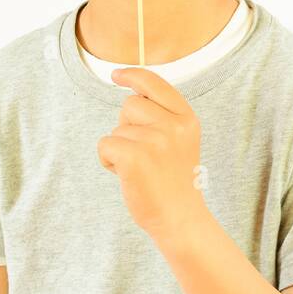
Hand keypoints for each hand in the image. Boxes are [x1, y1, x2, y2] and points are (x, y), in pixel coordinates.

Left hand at [96, 66, 210, 243]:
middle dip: (128, 125)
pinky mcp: (135, 157)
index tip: (116, 75)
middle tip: (145, 154)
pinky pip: (105, 144)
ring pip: (117, 127)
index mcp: (187, 118)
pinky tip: (127, 176)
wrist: (180, 218)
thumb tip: (131, 93)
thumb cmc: (173, 180)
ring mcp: (155, 141)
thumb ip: (163, 116)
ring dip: (120, 146)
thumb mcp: (180, 140)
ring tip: (140, 168)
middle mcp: (174, 125)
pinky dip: (108, 160)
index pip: (155, 84)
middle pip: (130, 104)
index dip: (132, 76)